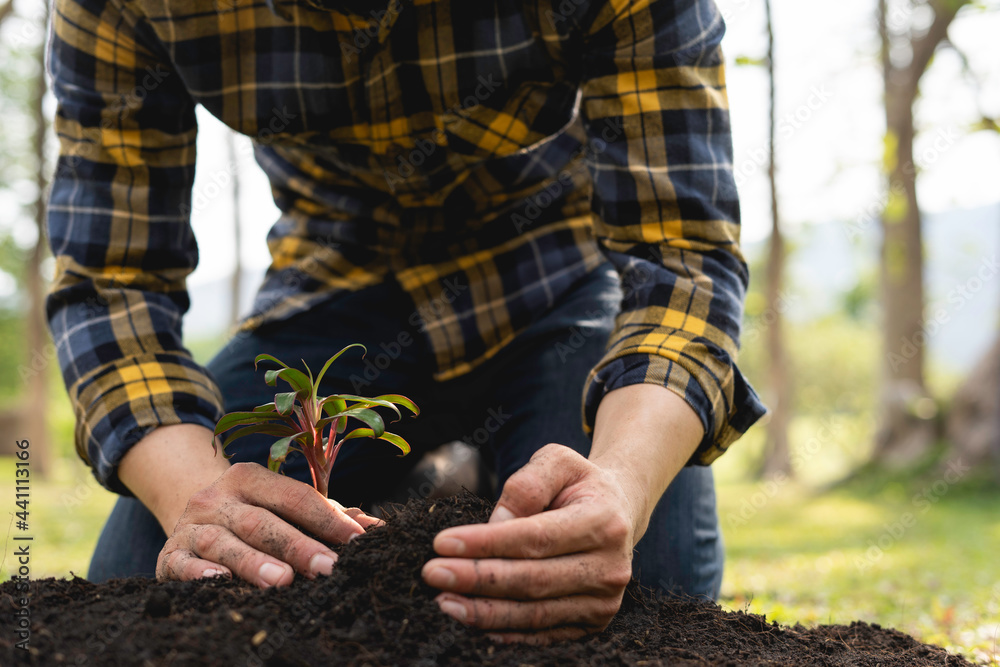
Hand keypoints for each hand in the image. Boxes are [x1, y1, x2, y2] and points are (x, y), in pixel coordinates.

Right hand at [156, 462, 380, 586]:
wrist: (186, 519)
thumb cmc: (251, 515)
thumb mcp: (283, 508)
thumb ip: (327, 516)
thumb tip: (376, 528)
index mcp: (250, 478)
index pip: (294, 497)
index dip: (328, 518)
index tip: (357, 541)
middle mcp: (217, 497)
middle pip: (262, 521)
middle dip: (298, 545)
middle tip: (328, 568)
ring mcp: (191, 526)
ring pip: (225, 543)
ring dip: (255, 563)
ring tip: (284, 581)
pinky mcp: (168, 556)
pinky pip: (182, 564)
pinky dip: (200, 573)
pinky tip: (220, 583)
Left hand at [421, 444, 634, 643]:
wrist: (619, 511)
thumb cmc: (578, 484)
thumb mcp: (557, 461)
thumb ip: (526, 484)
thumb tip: (495, 522)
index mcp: (603, 521)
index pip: (536, 537)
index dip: (486, 543)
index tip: (442, 543)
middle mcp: (610, 567)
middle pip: (532, 580)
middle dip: (477, 578)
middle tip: (432, 573)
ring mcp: (604, 601)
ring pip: (535, 613)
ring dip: (485, 612)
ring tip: (443, 601)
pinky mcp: (594, 623)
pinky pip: (543, 633)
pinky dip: (506, 632)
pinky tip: (472, 621)